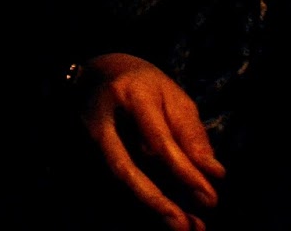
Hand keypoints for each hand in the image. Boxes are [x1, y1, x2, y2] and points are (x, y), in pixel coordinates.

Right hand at [77, 53, 225, 230]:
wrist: (94, 75)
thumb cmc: (143, 86)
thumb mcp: (172, 98)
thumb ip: (191, 134)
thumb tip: (215, 173)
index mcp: (131, 94)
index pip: (158, 139)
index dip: (184, 171)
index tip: (210, 197)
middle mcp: (101, 120)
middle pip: (126, 168)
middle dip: (158, 201)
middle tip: (189, 227)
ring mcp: (81, 141)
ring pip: (115, 184)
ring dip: (148, 210)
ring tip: (181, 226)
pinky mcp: (75, 158)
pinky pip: (107, 189)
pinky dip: (134, 207)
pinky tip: (161, 218)